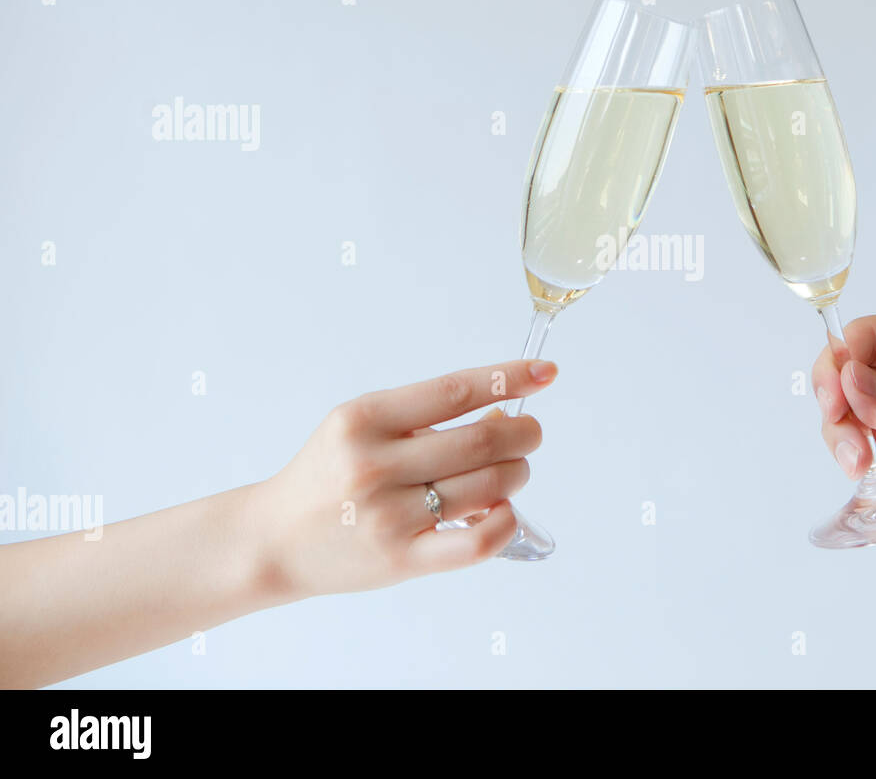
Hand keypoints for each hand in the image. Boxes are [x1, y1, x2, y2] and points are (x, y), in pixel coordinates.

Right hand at [252, 359, 556, 597]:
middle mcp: (375, 464)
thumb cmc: (328, 477)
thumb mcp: (360, 429)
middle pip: (481, 441)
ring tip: (512, 472)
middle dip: (523, 434)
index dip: (509, 378)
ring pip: (487, 486)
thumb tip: (503, 416)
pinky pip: (476, 542)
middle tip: (529, 433)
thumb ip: (424, 420)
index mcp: (364, 419)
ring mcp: (388, 515)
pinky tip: (503, 512)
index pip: (455, 391)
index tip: (545, 372)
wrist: (273, 540)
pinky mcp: (401, 559)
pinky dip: (505, 522)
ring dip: (516, 474)